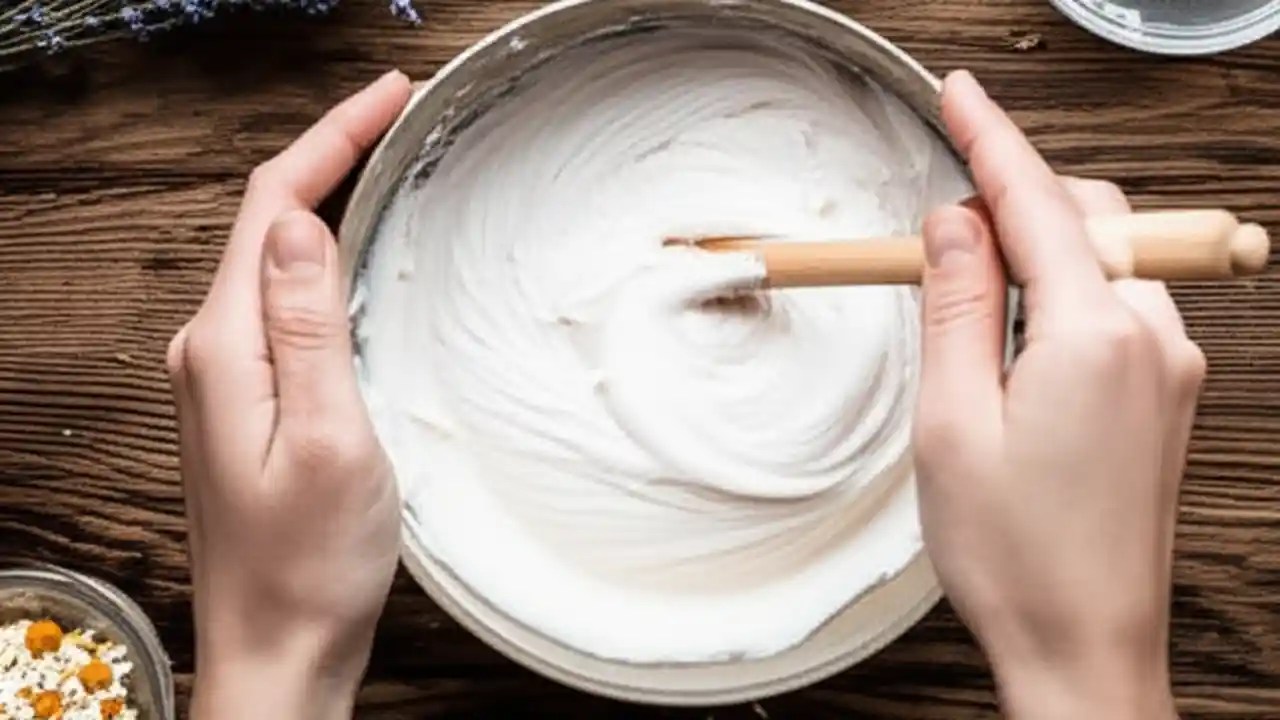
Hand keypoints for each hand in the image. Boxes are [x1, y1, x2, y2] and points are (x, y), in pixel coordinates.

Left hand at [167, 71, 411, 719]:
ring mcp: (227, 377)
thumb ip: (307, 325)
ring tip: (384, 159)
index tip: (391, 96)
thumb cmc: (310, 565)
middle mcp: (213, 351)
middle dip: (331, 152)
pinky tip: (356, 253)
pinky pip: (282, 302)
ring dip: (326, 198)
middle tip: (400, 112)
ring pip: (273, 257)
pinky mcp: (251, 401)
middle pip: (266, 218)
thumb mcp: (330, 437)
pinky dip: (323, 257)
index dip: (332, 137)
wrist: (280, 651)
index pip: (271, 205)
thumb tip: (293, 222)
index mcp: (227, 348)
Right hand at [914, 71, 1202, 719]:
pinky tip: (1015, 349)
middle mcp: (1151, 339)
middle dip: (1012, 203)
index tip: (960, 95)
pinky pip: (1116, 308)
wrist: (1084, 647)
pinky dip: (1061, 299)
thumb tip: (955, 221)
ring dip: (1035, 257)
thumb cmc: (1016, 555)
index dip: (988, 138)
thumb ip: (956, 303)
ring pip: (1102, 260)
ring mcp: (1168, 369)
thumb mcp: (952, 421)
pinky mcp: (1164, 397)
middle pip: (1084, 216)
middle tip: (938, 243)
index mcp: (1095, 337)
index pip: (1034, 201)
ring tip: (967, 320)